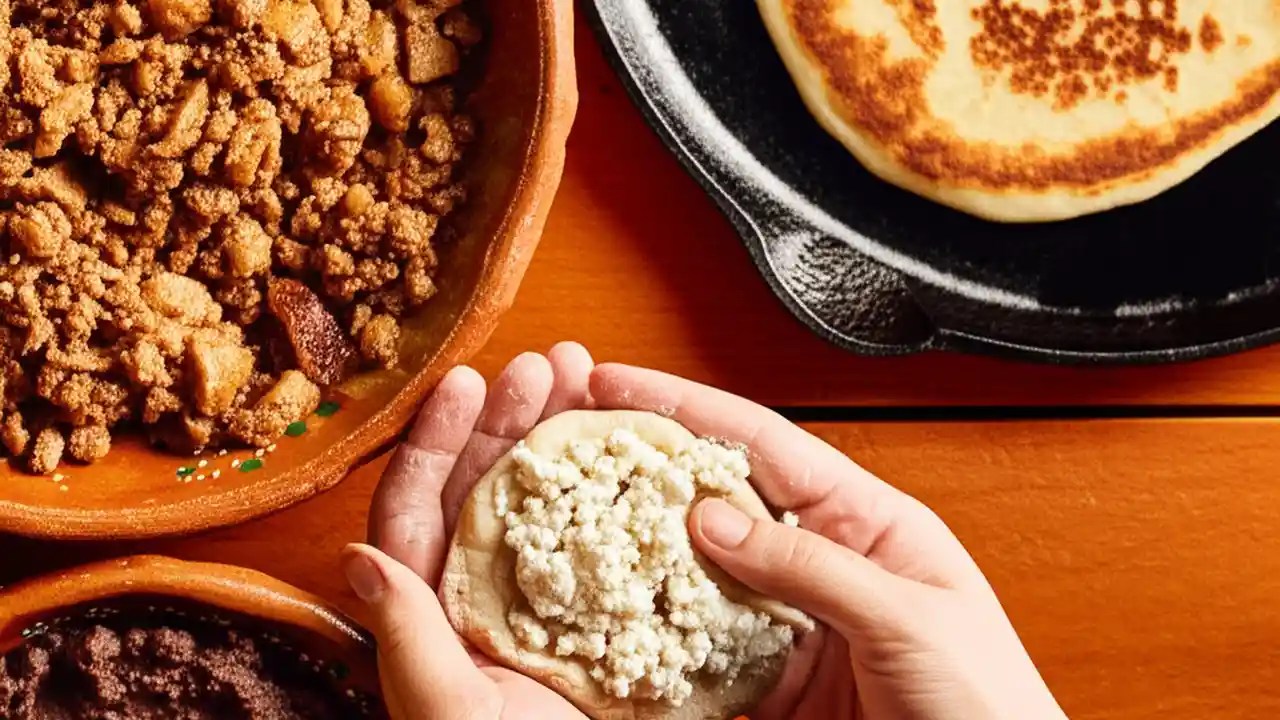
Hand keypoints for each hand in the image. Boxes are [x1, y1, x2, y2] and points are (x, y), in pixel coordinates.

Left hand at [348, 343, 595, 719]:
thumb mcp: (449, 712)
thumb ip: (406, 639)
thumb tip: (359, 556)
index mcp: (429, 606)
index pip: (415, 505)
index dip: (435, 439)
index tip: (466, 380)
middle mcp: (475, 586)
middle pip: (481, 481)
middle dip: (509, 415)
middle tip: (550, 362)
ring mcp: (532, 591)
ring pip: (535, 495)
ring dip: (557, 433)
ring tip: (588, 379)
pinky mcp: (584, 604)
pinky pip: (589, 530)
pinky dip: (605, 484)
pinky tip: (629, 445)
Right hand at [590, 364, 1068, 719]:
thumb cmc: (991, 702)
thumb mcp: (908, 617)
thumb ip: (812, 566)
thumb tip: (714, 519)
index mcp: (866, 521)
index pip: (764, 444)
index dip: (688, 408)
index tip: (620, 384)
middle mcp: (822, 562)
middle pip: (720, 505)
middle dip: (650, 478)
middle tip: (576, 454)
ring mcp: (794, 624)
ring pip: (702, 579)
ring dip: (645, 564)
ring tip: (578, 541)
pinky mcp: (775, 685)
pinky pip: (706, 654)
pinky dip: (664, 645)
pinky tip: (619, 633)